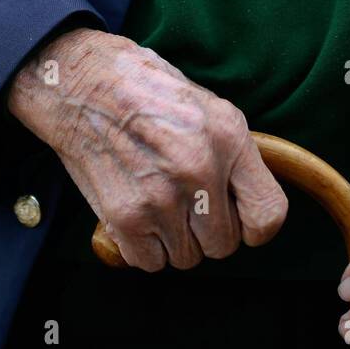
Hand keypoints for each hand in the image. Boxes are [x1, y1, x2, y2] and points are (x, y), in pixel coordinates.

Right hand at [7, 28, 287, 270]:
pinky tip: (136, 214)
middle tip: (186, 205)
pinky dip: (142, 247)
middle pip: (223, 245)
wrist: (81, 86)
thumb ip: (235, 156)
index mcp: (228, 139)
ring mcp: (162, 197)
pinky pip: (149, 262)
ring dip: (173, 240)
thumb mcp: (209, 106)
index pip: (267, 215)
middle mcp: (199, 170)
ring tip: (157, 203)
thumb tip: (248, 201)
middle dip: (206, 232)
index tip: (239, 222)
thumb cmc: (146, 92)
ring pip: (186, 258)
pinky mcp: (125, 216)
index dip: (255, 228)